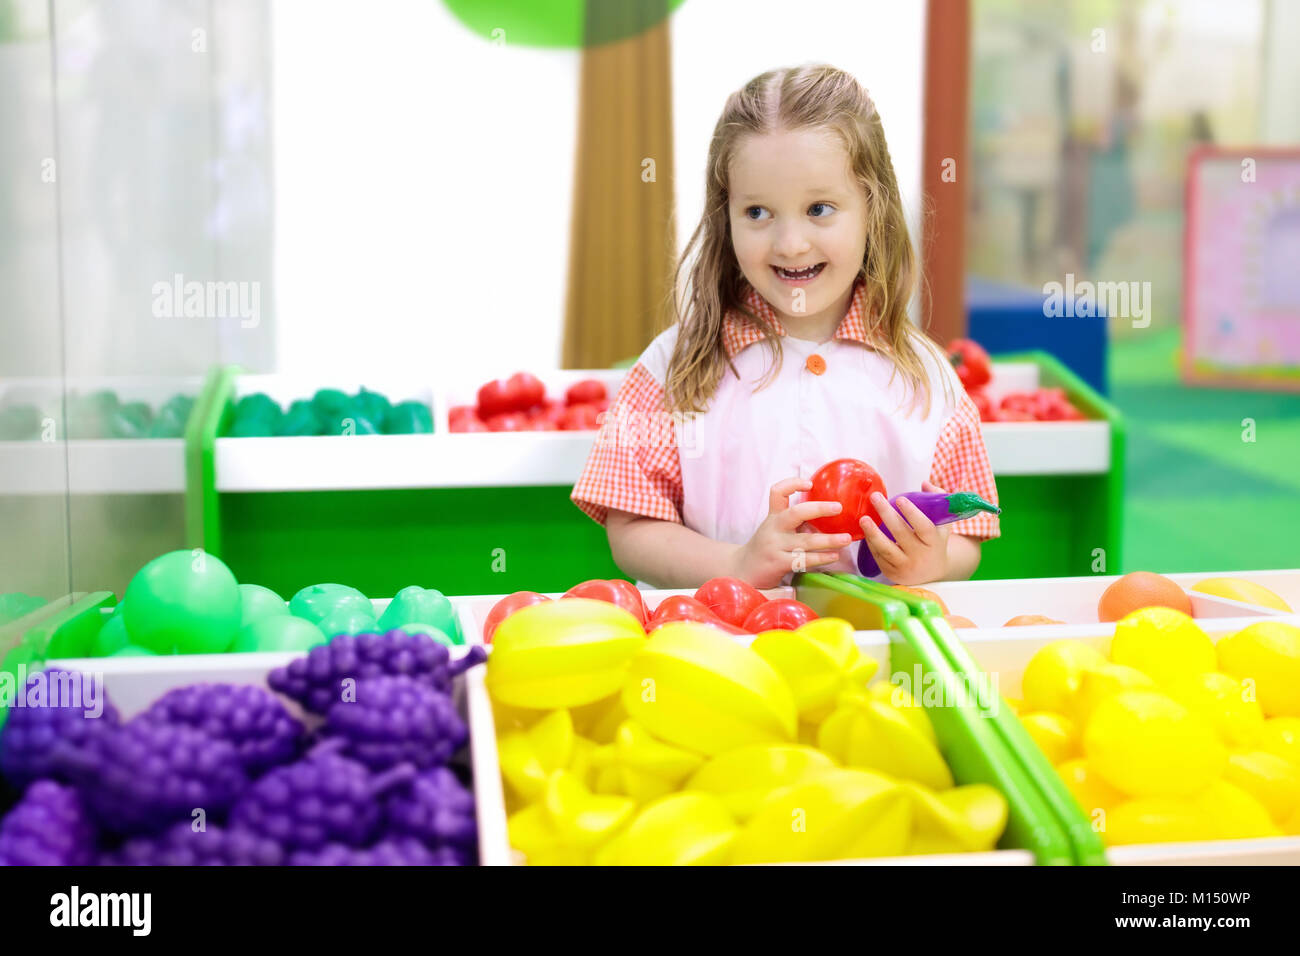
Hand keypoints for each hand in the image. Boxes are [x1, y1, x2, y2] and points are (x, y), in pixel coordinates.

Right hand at [729, 477, 853, 587]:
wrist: (741, 571)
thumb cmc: (764, 549)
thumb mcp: (772, 529)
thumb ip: (792, 522)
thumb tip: (824, 514)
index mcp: (773, 517)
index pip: (778, 492)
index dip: (793, 484)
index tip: (810, 483)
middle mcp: (773, 528)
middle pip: (797, 513)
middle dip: (820, 508)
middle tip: (839, 507)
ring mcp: (775, 546)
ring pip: (806, 540)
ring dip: (829, 539)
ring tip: (846, 539)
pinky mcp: (778, 563)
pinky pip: (804, 559)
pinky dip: (822, 558)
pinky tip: (834, 556)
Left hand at [860, 480, 951, 584]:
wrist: (932, 574)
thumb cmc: (934, 542)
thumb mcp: (943, 524)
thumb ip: (937, 501)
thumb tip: (924, 483)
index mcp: (934, 542)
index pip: (924, 528)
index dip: (912, 514)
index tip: (899, 499)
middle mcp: (920, 556)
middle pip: (901, 534)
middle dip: (886, 514)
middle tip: (875, 497)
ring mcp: (905, 566)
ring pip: (887, 549)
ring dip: (873, 533)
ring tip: (863, 518)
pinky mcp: (892, 573)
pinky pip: (879, 556)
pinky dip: (871, 543)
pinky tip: (866, 530)